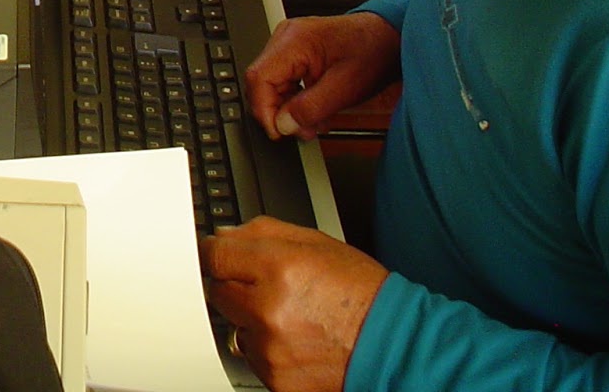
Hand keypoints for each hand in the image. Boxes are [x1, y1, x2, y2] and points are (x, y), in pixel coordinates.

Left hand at [201, 217, 387, 391]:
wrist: (394, 345)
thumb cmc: (361, 292)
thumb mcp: (316, 243)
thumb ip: (263, 232)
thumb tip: (226, 235)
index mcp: (278, 266)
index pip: (214, 255)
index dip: (214, 254)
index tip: (215, 256)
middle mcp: (268, 308)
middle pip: (217, 291)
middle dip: (236, 286)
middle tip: (266, 286)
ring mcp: (270, 347)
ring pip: (233, 325)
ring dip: (249, 319)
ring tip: (289, 315)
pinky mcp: (274, 376)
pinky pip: (250, 354)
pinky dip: (264, 346)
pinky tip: (294, 338)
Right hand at [246, 12, 399, 139]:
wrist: (389, 36)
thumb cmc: (373, 52)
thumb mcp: (346, 87)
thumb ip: (311, 108)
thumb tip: (283, 124)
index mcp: (294, 40)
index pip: (259, 78)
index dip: (263, 109)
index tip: (278, 132)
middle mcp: (286, 37)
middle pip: (262, 82)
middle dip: (279, 112)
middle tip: (304, 129)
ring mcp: (288, 42)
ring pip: (271, 84)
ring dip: (288, 108)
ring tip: (315, 120)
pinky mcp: (294, 51)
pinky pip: (282, 79)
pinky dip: (294, 98)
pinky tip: (314, 107)